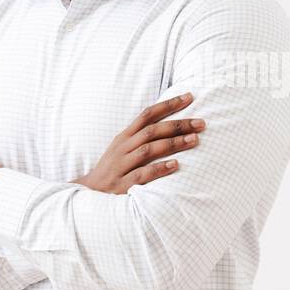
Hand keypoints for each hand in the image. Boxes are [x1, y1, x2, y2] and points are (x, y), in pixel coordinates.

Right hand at [74, 92, 204, 193]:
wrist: (88, 192)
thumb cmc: (112, 168)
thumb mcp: (122, 148)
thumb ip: (142, 136)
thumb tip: (171, 124)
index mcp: (124, 136)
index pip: (147, 115)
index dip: (168, 104)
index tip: (189, 96)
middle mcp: (123, 147)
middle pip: (152, 131)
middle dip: (178, 125)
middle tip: (201, 123)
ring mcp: (122, 165)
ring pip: (148, 150)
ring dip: (172, 144)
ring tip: (194, 140)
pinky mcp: (122, 184)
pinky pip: (142, 175)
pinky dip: (159, 169)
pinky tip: (175, 165)